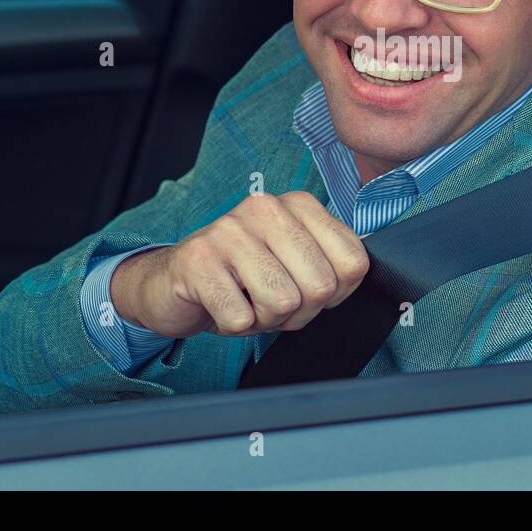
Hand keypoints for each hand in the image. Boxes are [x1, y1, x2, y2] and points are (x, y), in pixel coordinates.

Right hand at [110, 191, 368, 337]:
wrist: (171, 283)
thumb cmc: (241, 277)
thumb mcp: (294, 262)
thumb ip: (331, 263)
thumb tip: (360, 273)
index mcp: (298, 205)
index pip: (353, 261)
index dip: (336, 293)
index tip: (306, 288)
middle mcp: (266, 208)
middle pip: (320, 286)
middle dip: (298, 312)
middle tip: (269, 301)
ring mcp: (229, 230)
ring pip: (282, 302)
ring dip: (264, 319)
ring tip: (245, 301)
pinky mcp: (198, 259)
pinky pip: (240, 318)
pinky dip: (232, 325)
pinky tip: (219, 304)